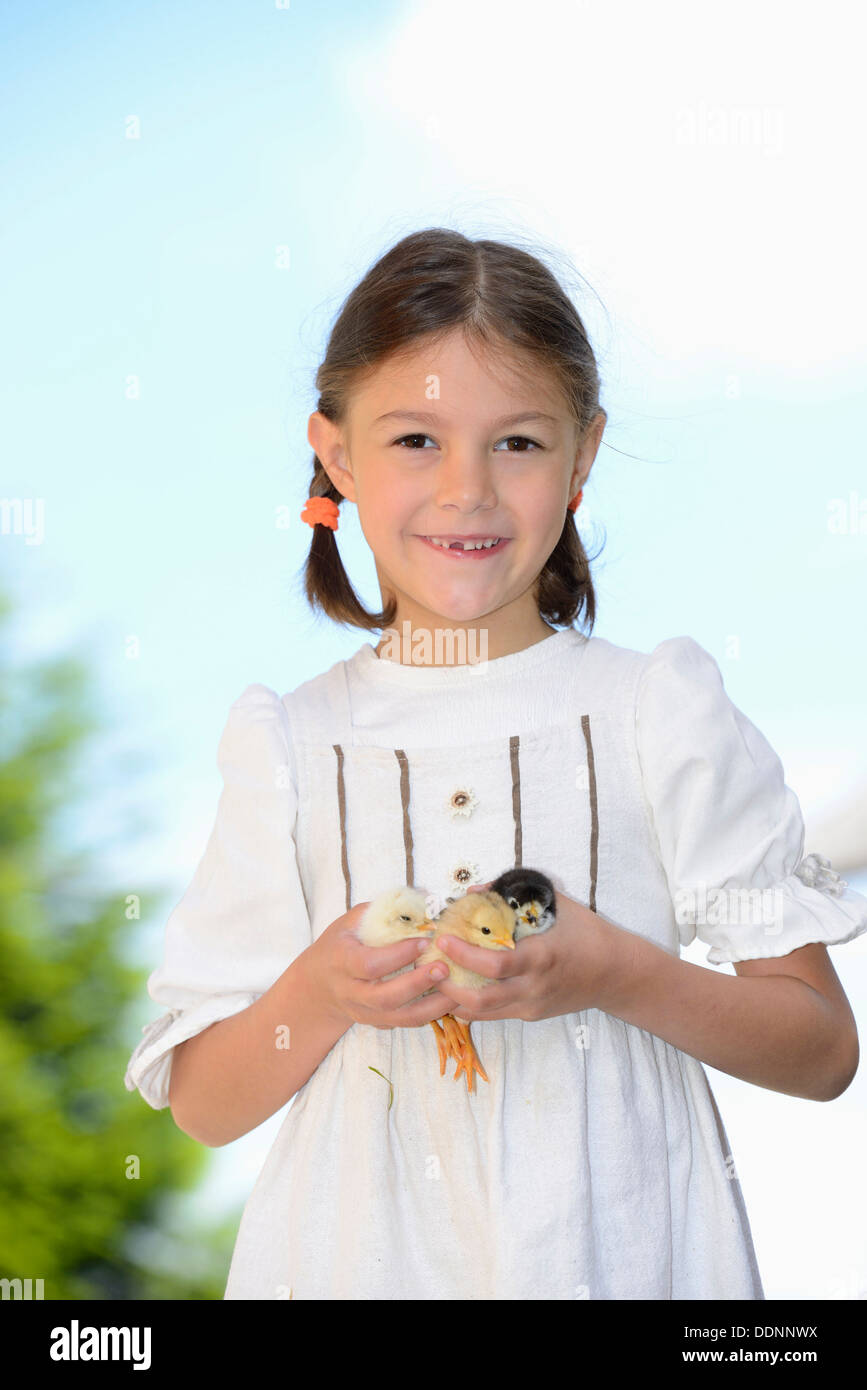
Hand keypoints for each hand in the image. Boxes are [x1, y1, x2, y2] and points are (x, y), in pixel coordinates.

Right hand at [297, 901, 454, 1030]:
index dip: (399, 955)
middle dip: (417, 983)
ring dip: (432, 1006)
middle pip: (385, 997)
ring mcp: (365, 1012)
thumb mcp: (350, 922)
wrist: (319, 985)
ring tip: (456, 990)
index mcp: (342, 962)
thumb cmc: (340, 945)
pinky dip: (431, 1014)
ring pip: (400, 1017)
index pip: (370, 964)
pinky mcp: (377, 1023)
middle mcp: (352, 992)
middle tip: (444, 967)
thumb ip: (382, 910)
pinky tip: (449, 1000)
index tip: (425, 940)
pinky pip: (406, 1023)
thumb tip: (423, 895)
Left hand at [431, 881, 619, 1022]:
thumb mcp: (555, 905)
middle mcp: (533, 988)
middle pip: (480, 999)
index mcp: (540, 958)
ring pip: (482, 1013)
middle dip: (448, 985)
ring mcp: (531, 1006)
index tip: (443, 938)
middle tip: (429, 965)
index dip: (463, 954)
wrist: (616, 972)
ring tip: (433, 980)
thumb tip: (473, 890)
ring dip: (453, 999)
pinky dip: (470, 1005)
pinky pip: (494, 1015)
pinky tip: (454, 990)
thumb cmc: (586, 932)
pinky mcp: (531, 1015)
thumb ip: (513, 895)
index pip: (494, 965)